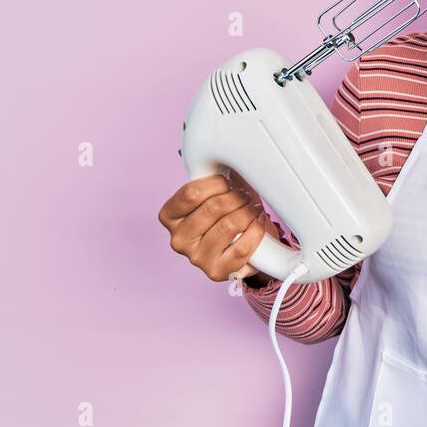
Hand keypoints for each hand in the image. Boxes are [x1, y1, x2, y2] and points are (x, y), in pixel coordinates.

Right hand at [157, 170, 284, 282]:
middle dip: (236, 197)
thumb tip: (221, 153)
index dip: (217, 184)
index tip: (228, 182)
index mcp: (170, 216)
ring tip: (252, 210)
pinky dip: (256, 231)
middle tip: (244, 197)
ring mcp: (197, 259)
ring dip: (248, 213)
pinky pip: (243, 246)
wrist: (242, 241)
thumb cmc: (226, 212)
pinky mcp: (217, 272)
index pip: (191, 193)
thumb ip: (210, 174)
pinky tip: (257, 225)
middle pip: (213, 208)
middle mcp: (178, 240)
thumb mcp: (214, 190)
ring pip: (229, 225)